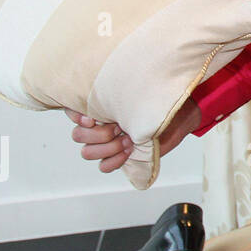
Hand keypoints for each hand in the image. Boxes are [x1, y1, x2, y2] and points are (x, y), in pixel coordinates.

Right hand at [65, 100, 199, 173]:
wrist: (179, 116)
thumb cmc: (158, 99)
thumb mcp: (138, 91)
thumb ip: (118, 93)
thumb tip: (103, 83)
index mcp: (99, 107)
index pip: (72, 113)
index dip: (77, 118)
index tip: (94, 119)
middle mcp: (99, 124)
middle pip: (78, 136)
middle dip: (99, 134)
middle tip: (119, 128)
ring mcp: (107, 142)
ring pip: (88, 152)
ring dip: (108, 148)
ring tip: (128, 140)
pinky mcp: (118, 157)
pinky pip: (103, 166)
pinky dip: (114, 161)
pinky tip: (130, 151)